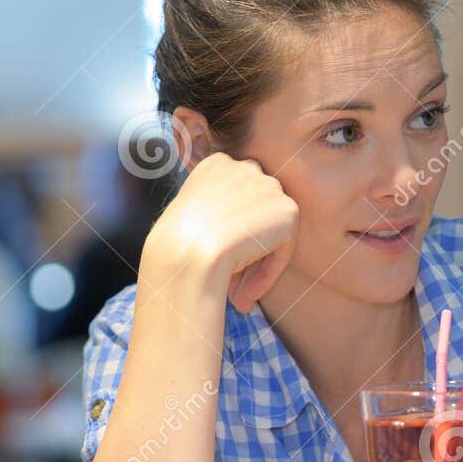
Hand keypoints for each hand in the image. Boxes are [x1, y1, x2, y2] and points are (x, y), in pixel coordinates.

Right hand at [142, 151, 298, 312]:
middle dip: (245, 247)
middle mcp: (245, 168)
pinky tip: (246, 297)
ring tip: (237, 296)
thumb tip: (234, 238)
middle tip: (228, 283)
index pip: (234, 198)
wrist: (187, 251)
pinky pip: (283, 250)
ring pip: (269, 233)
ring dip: (256, 265)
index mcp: (217, 164)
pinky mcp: (288, 211)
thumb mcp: (188, 218)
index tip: (216, 259)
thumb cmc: (174, 242)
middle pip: (254, 214)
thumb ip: (213, 216)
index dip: (228, 233)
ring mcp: (269, 187)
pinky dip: (267, 275)